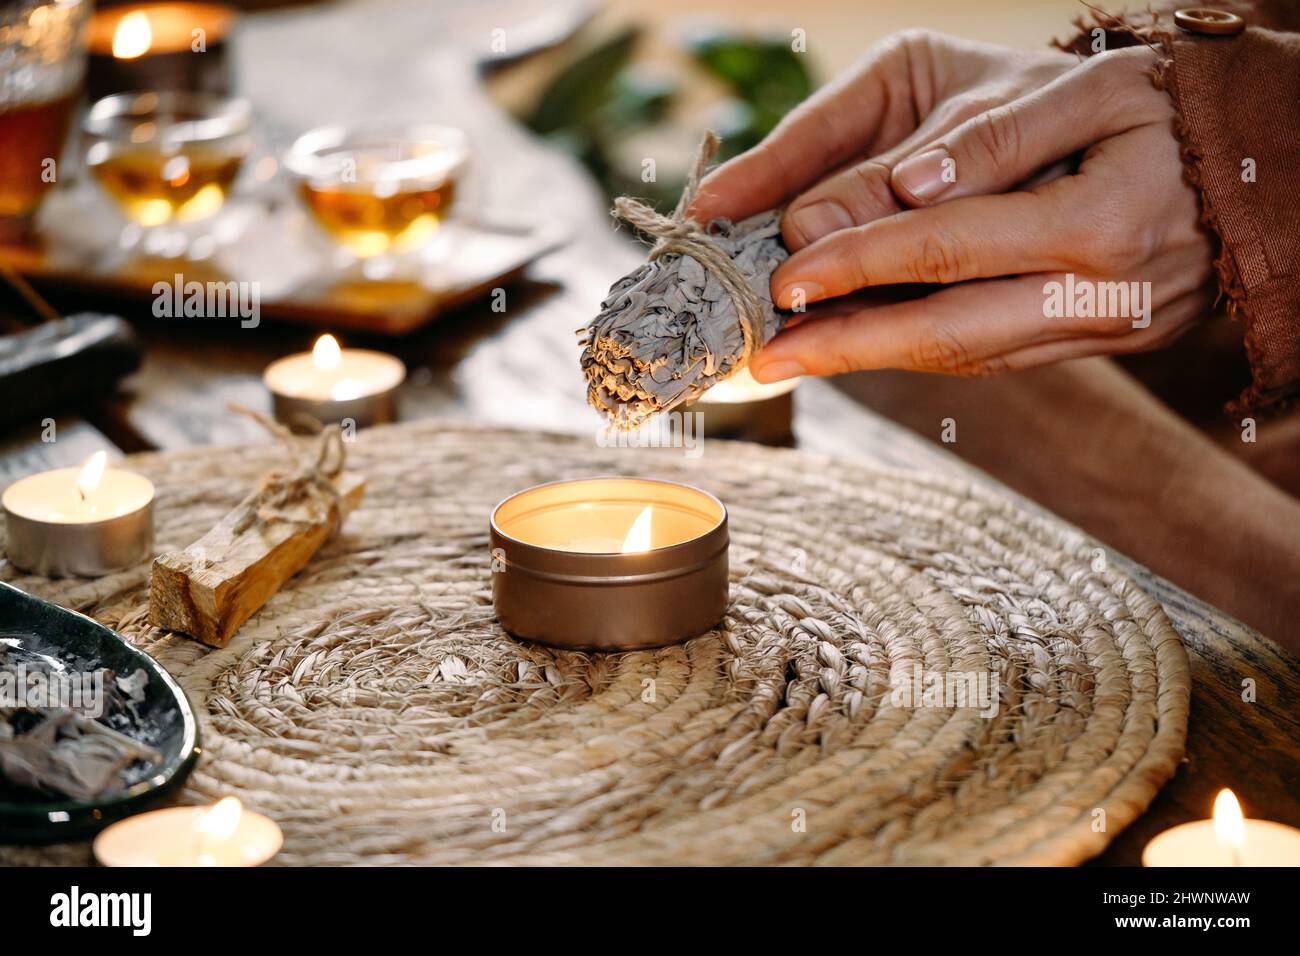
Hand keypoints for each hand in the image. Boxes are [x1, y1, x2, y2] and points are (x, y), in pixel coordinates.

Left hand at [689, 35, 1216, 380]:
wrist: (1246, 165)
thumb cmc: (1153, 105)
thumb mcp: (1079, 86)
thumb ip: (993, 136)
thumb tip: (906, 187)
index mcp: (1103, 219)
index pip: (951, 247)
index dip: (861, 263)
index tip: (788, 276)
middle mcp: (1101, 295)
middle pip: (950, 332)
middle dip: (849, 344)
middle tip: (766, 357)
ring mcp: (1095, 331)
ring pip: (965, 356)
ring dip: (874, 360)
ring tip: (794, 358)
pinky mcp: (1084, 343)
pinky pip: (989, 357)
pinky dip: (917, 352)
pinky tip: (861, 345)